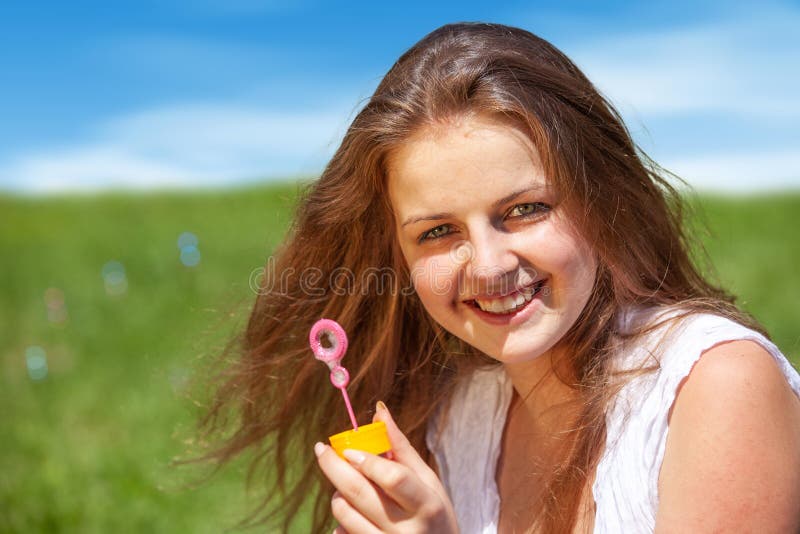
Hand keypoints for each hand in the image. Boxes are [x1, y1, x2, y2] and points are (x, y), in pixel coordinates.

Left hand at [315, 402, 458, 533]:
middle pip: (358, 492)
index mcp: (426, 506)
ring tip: (348, 486)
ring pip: (344, 513)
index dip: (368, 460)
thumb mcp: (428, 481)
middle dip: (334, 466)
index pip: (393, 478)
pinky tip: (355, 514)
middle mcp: (406, 531)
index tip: (348, 449)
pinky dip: (342, 519)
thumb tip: (379, 411)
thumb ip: (401, 448)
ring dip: (338, 493)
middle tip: (322, 449)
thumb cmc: (434, 515)